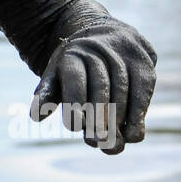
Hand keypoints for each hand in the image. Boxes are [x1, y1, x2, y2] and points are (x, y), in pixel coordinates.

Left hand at [30, 19, 156, 154]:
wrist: (104, 37)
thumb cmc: (75, 68)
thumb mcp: (56, 76)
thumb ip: (46, 95)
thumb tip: (36, 116)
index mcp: (72, 53)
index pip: (74, 76)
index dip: (74, 100)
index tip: (74, 127)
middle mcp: (99, 48)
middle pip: (100, 83)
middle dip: (98, 114)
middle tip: (97, 141)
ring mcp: (124, 52)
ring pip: (123, 87)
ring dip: (119, 119)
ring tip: (114, 144)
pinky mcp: (144, 61)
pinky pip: (143, 88)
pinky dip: (139, 113)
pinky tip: (133, 136)